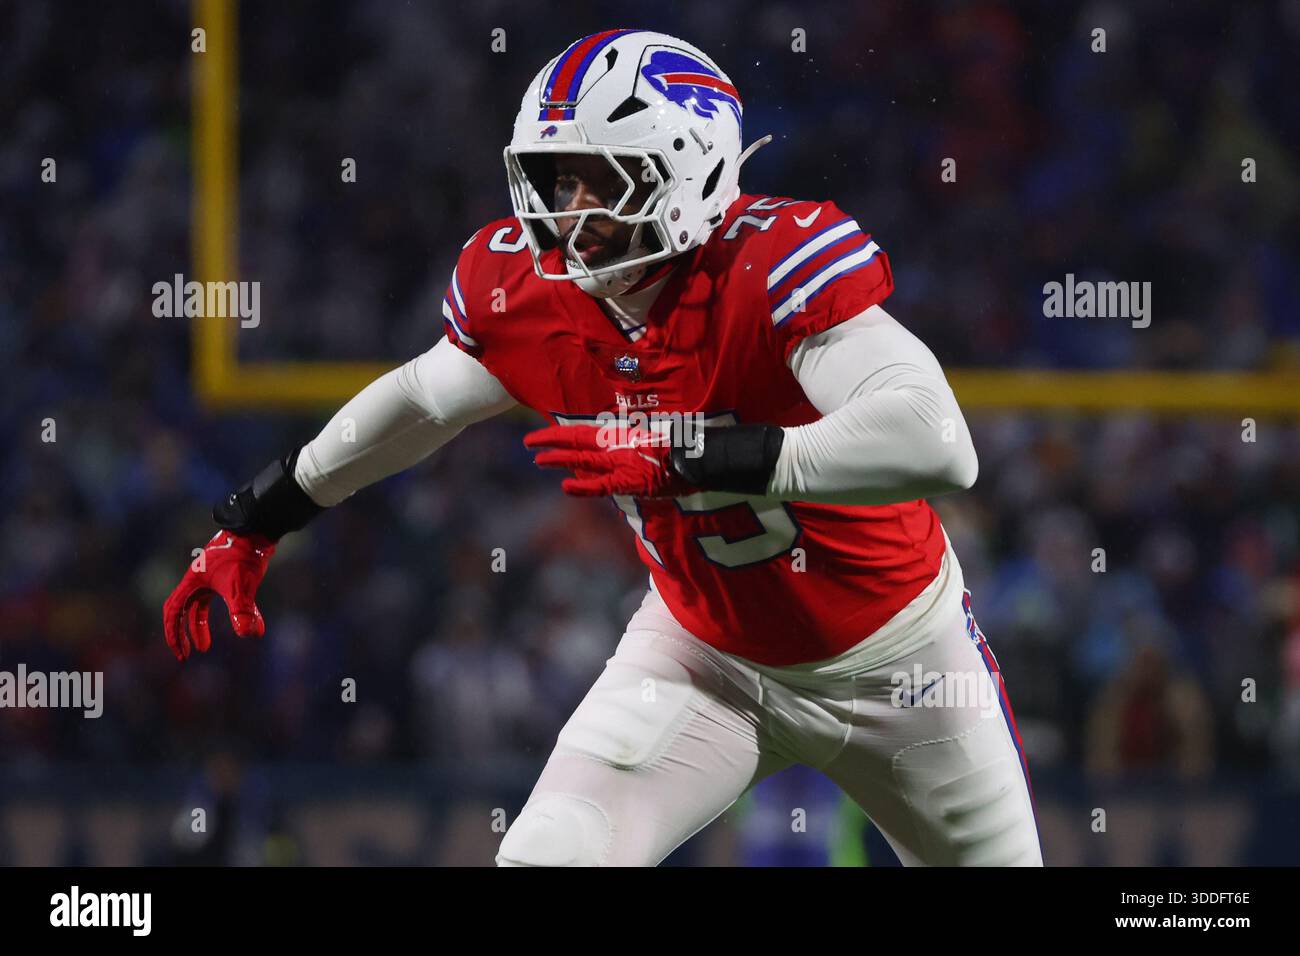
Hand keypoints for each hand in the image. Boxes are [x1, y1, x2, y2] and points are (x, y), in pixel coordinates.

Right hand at [163, 530, 275, 660]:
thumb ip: (243, 611)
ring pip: (200, 605)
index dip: (174, 634)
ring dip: (200, 626)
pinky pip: (221, 597)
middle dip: (183, 633)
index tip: (181, 654)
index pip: (173, 612)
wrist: (258, 529)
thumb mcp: (242, 585)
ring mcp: (212, 575)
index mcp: (192, 581)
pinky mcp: (228, 573)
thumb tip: (249, 634)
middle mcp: (198, 579)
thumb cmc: (245, 555)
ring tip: (206, 647)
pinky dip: (229, 612)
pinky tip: (247, 623)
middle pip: (182, 610)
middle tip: (189, 653)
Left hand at [524, 424, 700, 497]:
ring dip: (560, 460)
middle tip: (528, 444)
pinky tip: (565, 487)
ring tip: (538, 460)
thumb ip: (632, 445)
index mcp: (620, 434)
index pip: (582, 432)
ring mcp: (621, 463)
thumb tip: (619, 451)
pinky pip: (602, 485)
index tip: (540, 434)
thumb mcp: (651, 439)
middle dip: (551, 443)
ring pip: (583, 460)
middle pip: (577, 442)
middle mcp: (616, 446)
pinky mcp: (630, 482)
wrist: (697, 457)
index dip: (559, 433)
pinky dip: (583, 487)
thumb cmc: (679, 446)